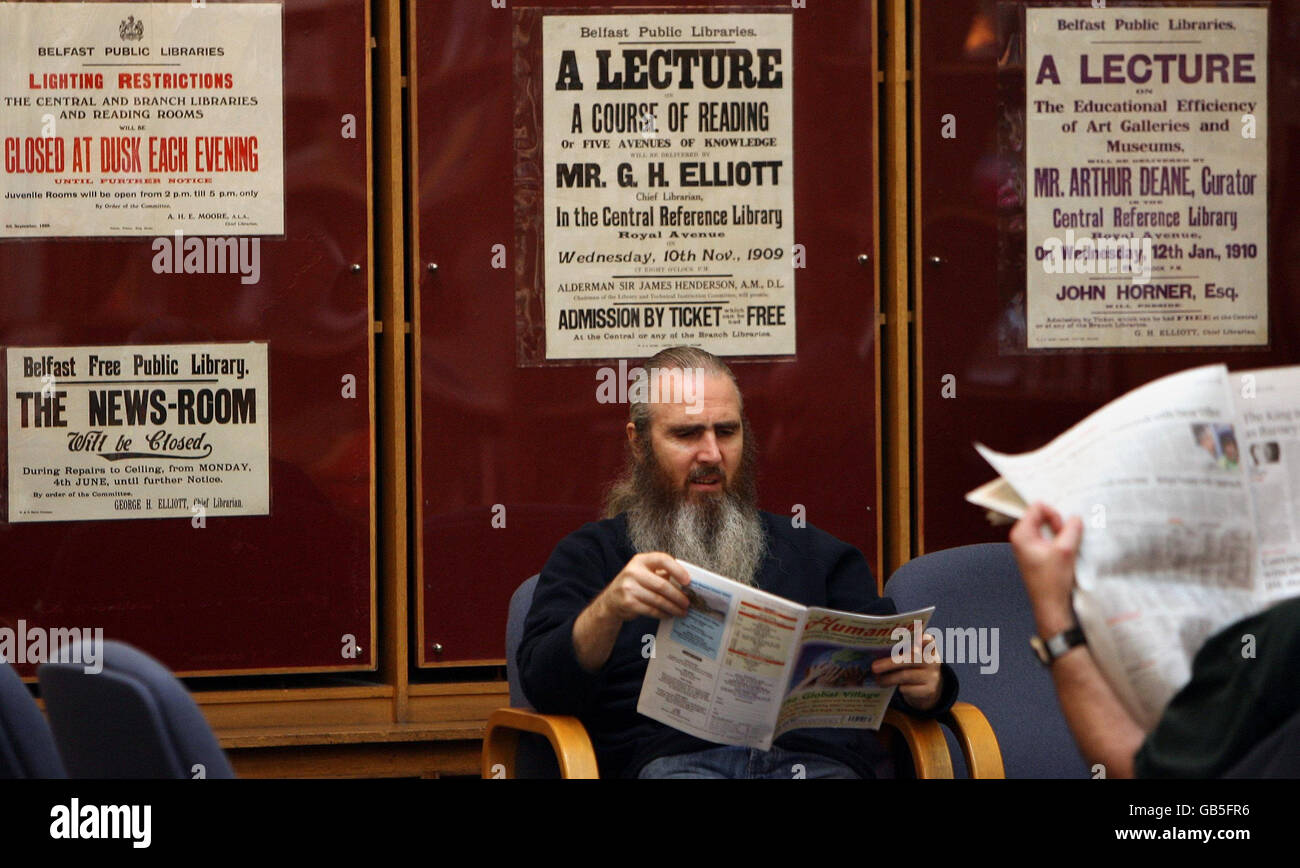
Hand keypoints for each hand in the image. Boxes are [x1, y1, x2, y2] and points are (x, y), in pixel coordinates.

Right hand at [592, 552, 691, 622]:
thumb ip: (662, 574)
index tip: (688, 581)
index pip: (662, 559)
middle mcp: (633, 571)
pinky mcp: (628, 602)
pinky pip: (651, 610)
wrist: (611, 601)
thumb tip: (686, 584)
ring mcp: (628, 587)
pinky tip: (669, 615)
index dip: (677, 570)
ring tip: (682, 612)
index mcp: (640, 560)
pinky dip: (662, 614)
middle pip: (662, 584)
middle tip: (688, 603)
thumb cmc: (634, 585)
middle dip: (678, 596)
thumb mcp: (644, 573)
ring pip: (658, 599)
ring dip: (672, 607)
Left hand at [873, 632, 942, 710]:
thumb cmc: (914, 667)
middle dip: (889, 663)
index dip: (922, 638)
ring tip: (878, 680)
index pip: (928, 640)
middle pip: (911, 659)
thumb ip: (901, 651)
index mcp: (928, 648)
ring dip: (889, 678)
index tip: (916, 637)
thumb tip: (875, 652)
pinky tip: (892, 687)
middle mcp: (933, 660)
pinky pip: (909, 689)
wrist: (929, 688)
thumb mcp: (912, 657)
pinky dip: (899, 688)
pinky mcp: (929, 690)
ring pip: (907, 675)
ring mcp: (932, 676)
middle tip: (874, 667)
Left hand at [1009, 502, 1083, 634]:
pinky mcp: (1035, 553)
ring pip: (1047, 527)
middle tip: (1066, 539)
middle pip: (1042, 515)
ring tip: (1067, 547)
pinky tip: (1066, 552)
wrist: (1050, 605)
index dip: (1054, 514)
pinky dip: (1059, 541)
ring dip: (1060, 534)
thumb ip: (1072, 529)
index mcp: (1021, 534)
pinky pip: (1048, 538)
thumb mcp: (1065, 551)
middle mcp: (1021, 538)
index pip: (1037, 507)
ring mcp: (1027, 546)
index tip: (1062, 530)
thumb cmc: (1052, 581)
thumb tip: (1076, 517)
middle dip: (1058, 524)